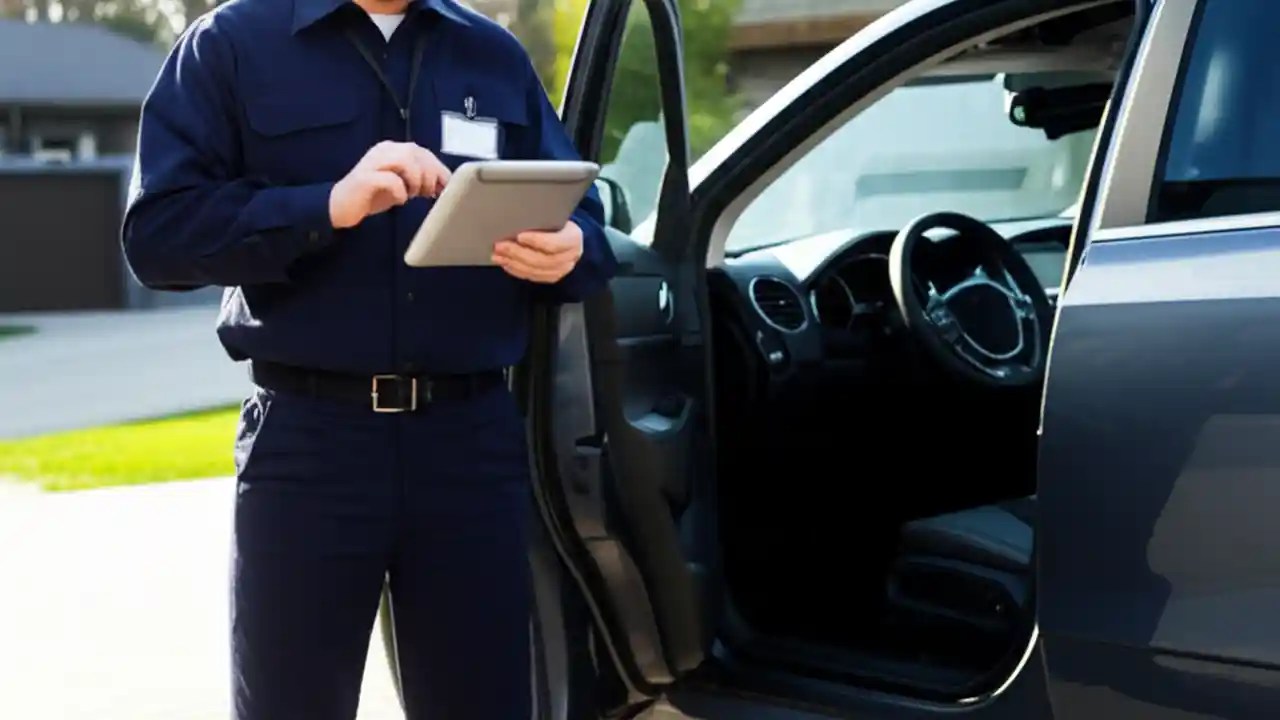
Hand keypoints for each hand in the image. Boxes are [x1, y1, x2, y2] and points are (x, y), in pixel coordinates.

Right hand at [329, 141, 450, 228]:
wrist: (340, 206)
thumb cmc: (372, 195)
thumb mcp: (401, 185)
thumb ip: (419, 180)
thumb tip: (443, 185)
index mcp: (392, 149)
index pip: (422, 152)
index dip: (438, 168)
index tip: (445, 186)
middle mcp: (383, 151)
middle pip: (416, 152)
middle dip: (428, 174)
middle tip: (427, 193)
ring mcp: (373, 162)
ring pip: (405, 160)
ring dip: (415, 179)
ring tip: (413, 194)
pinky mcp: (365, 178)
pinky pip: (390, 179)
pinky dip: (400, 191)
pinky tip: (399, 200)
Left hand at [492, 221, 583, 282]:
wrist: (569, 234)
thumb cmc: (558, 222)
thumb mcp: (554, 216)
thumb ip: (541, 219)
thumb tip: (518, 219)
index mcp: (573, 238)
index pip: (554, 244)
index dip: (536, 241)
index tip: (519, 236)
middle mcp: (570, 257)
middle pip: (543, 260)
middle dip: (518, 253)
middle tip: (500, 245)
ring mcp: (562, 269)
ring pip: (536, 270)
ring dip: (513, 263)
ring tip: (498, 255)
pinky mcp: (552, 276)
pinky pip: (532, 276)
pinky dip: (516, 270)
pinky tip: (505, 262)